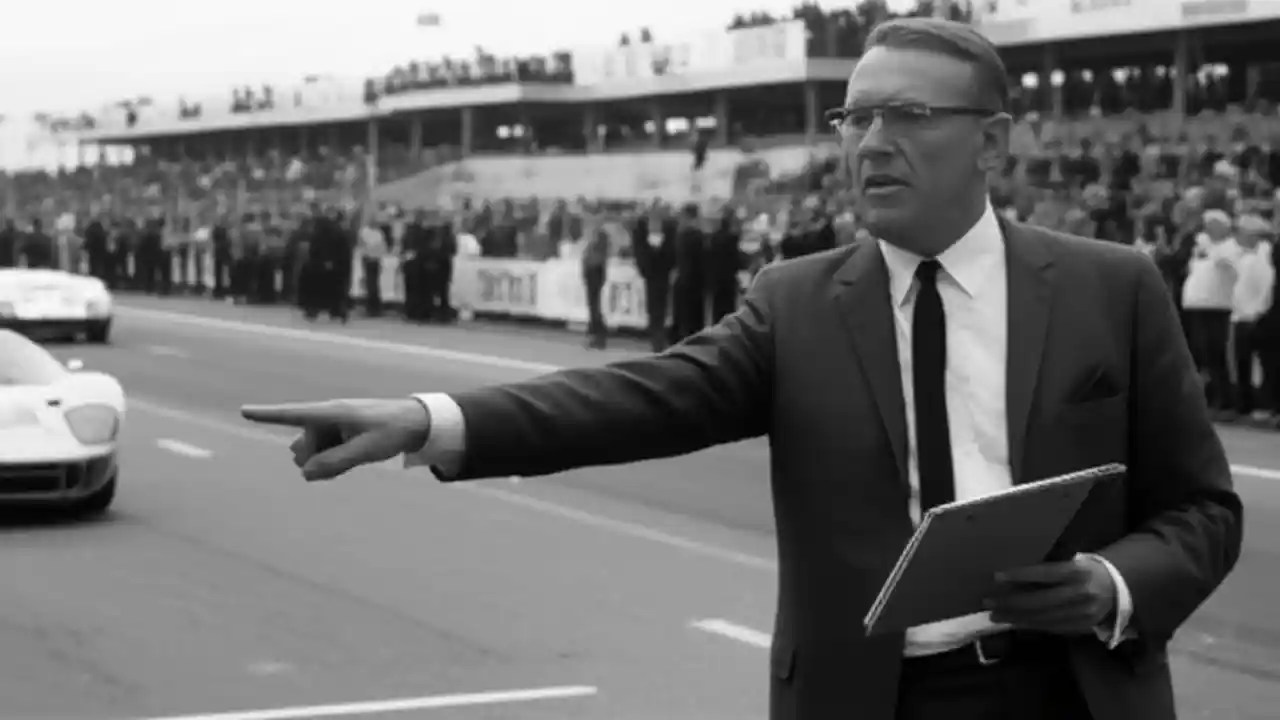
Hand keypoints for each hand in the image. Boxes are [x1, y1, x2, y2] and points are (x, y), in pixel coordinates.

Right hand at [241, 399, 431, 480]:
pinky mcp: (336, 435)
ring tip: (355, 451)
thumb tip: (304, 473)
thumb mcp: (366, 450)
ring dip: (325, 461)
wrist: (415, 422)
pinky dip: (330, 461)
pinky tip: (350, 458)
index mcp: (331, 412)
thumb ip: (336, 462)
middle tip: (350, 453)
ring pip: (311, 455)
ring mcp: (330, 427)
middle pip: (302, 447)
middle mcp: (326, 417)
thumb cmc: (392, 430)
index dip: (267, 414)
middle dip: (315, 460)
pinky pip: (321, 456)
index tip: (243, 410)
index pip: (293, 414)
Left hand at [984, 556, 1116, 635]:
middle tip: (988, 602)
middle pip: (1039, 600)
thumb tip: (1016, 577)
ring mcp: (1083, 613)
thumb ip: (1050, 570)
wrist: (1120, 588)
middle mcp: (1081, 593)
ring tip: (996, 615)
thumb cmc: (1089, 569)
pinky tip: (1016, 622)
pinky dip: (1032, 625)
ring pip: (1044, 618)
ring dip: (1016, 617)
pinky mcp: (1083, 626)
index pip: (1043, 573)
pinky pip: (1053, 628)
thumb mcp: (1073, 562)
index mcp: (1077, 572)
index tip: (996, 576)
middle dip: (1011, 603)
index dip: (1019, 575)